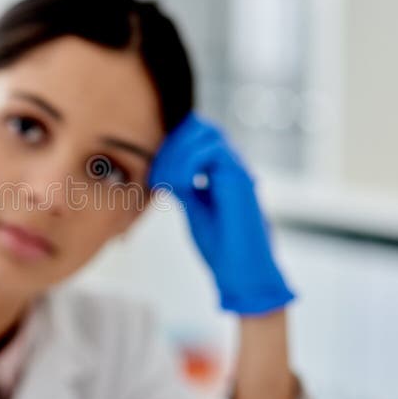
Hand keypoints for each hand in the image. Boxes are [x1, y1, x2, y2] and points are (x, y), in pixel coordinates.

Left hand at [148, 113, 293, 314]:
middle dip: (171, 146)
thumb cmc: (221, 245)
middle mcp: (231, 165)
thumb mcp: (193, 208)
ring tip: (168, 182)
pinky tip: (182, 186)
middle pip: (199, 127)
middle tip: (158, 176)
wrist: (242, 271)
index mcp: (220, 171)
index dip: (170, 146)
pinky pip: (213, 151)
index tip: (155, 175)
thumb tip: (164, 169)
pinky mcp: (241, 179)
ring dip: (178, 154)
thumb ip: (183, 186)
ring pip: (206, 133)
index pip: (194, 135)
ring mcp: (238, 169)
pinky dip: (189, 163)